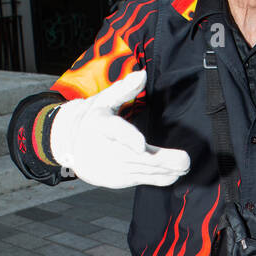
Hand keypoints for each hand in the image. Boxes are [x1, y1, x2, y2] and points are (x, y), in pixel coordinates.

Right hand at [48, 69, 189, 188]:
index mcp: (100, 124)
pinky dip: (158, 178)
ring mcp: (111, 167)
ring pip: (141, 170)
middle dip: (160, 161)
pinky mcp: (117, 179)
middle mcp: (104, 149)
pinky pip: (140, 180)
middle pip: (134, 157)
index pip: (114, 130)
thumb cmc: (94, 121)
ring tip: (184, 166)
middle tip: (184, 161)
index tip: (141, 146)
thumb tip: (142, 75)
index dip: (128, 138)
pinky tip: (174, 175)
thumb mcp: (103, 100)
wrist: (72, 148)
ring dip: (165, 170)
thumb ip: (123, 89)